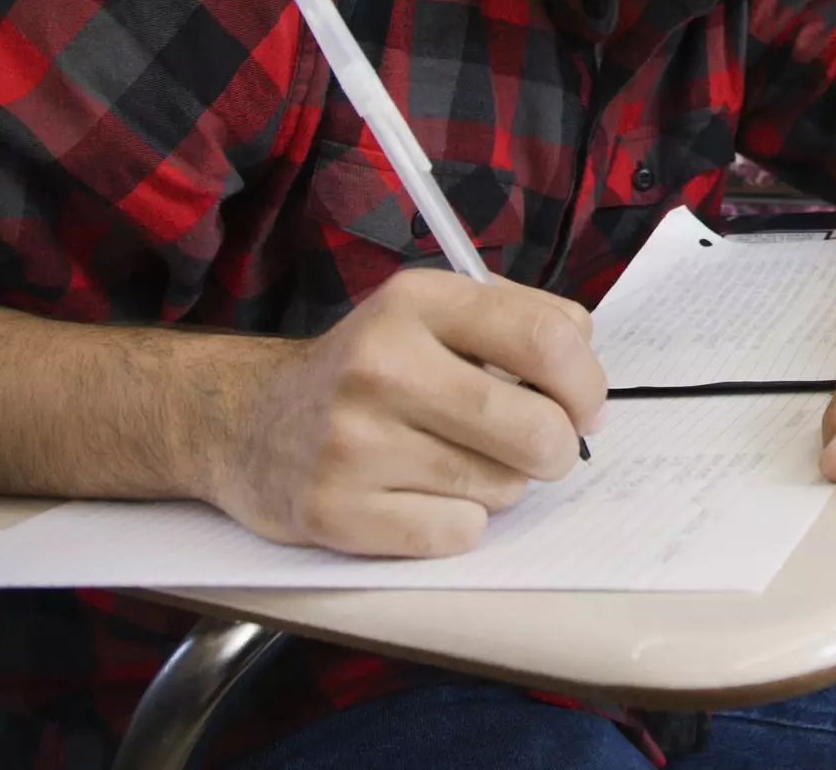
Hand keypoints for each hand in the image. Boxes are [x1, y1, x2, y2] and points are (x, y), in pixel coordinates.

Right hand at [208, 270, 606, 557]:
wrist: (247, 423)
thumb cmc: (372, 370)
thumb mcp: (435, 314)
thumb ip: (522, 326)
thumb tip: (587, 394)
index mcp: (417, 302)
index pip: (548, 339)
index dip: (588, 383)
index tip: (586, 407)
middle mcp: (382, 364)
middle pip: (538, 426)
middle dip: (558, 447)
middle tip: (539, 446)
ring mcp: (354, 441)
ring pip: (503, 486)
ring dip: (502, 483)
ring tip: (456, 461)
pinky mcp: (337, 511)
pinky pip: (459, 533)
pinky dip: (460, 523)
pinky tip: (421, 496)